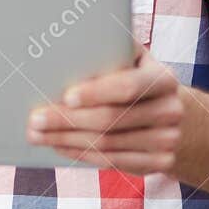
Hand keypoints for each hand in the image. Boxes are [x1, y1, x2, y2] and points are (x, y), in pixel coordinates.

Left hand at [26, 48, 183, 175]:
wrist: (172, 112)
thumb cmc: (136, 78)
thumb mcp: (131, 58)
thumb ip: (109, 51)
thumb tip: (67, 45)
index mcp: (163, 78)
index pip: (128, 86)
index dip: (97, 92)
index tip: (66, 96)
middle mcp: (171, 110)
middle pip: (111, 120)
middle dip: (67, 120)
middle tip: (35, 119)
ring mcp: (169, 140)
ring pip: (107, 145)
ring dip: (66, 140)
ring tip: (37, 134)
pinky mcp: (161, 163)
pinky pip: (112, 163)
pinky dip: (80, 154)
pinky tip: (59, 146)